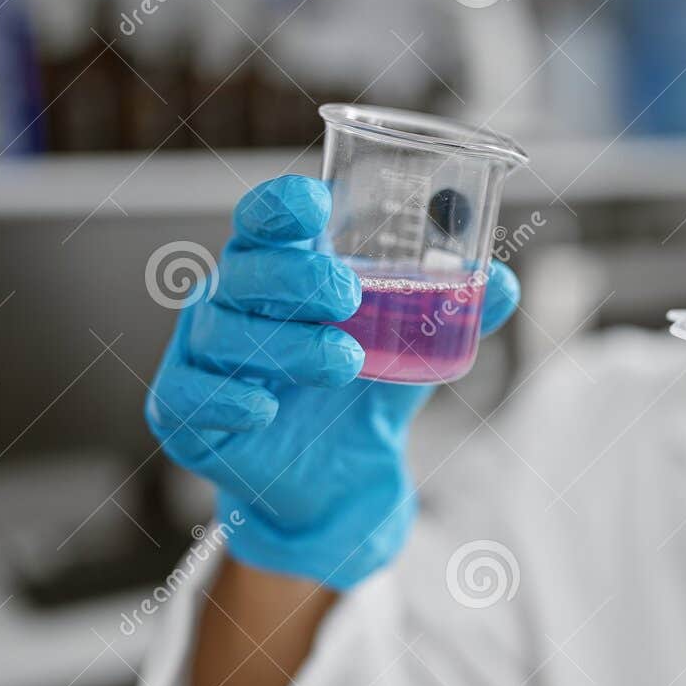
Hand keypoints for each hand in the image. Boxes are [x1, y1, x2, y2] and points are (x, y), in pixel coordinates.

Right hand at [145, 175, 518, 587]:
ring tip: (344, 360)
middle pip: (241, 271)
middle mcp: (228, 304)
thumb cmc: (354, 395)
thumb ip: (447, 317)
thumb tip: (502, 280)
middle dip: (292, 275)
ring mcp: (200, 356)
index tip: (318, 202)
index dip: (279, 206)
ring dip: (284, 344)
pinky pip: (188, 398)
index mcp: (275, 273)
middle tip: (347, 292)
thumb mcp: (407, 353)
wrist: (332, 482)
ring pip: (221, 334)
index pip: (263, 222)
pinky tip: (267, 407)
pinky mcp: (183, 413)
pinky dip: (227, 400)